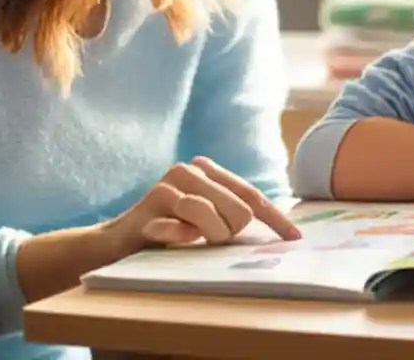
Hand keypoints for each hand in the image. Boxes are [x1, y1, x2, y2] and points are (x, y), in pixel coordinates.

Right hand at [101, 156, 299, 254]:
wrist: (117, 243)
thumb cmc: (169, 233)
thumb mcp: (206, 223)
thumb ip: (232, 216)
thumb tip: (281, 231)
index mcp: (209, 171)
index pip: (253, 196)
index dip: (276, 219)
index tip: (295, 237)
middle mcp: (191, 170)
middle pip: (240, 210)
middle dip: (230, 234)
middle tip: (206, 239)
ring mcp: (170, 183)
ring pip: (215, 217)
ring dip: (208, 238)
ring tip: (190, 239)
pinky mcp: (153, 202)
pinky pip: (184, 226)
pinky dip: (183, 237)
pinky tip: (175, 236)